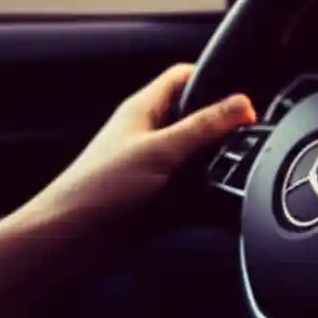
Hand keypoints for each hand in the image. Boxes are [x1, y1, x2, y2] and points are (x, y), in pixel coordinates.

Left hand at [20, 63, 256, 227]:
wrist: (70, 239)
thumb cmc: (99, 187)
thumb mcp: (160, 149)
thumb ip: (204, 126)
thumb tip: (244, 104)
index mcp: (143, 109)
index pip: (183, 77)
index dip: (212, 79)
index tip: (242, 98)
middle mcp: (149, 134)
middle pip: (195, 117)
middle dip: (221, 125)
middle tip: (246, 134)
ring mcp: (154, 166)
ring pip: (197, 154)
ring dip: (215, 160)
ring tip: (236, 166)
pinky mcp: (158, 196)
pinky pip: (192, 186)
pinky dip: (208, 189)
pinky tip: (221, 195)